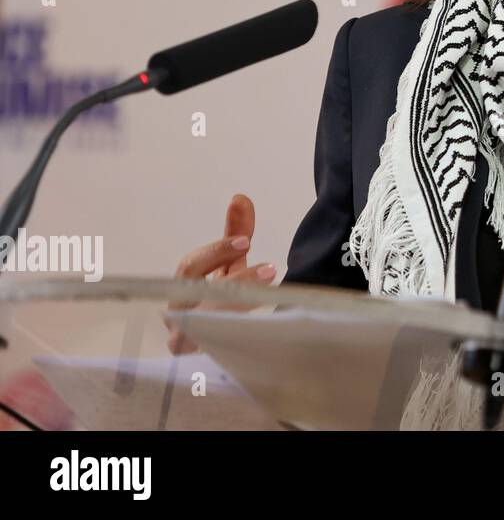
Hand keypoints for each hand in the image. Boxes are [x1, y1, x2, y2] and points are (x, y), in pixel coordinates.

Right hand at [166, 194, 276, 354]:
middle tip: (269, 269)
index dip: (216, 252)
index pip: (191, 267)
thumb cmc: (218, 300)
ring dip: (237, 304)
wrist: (214, 349)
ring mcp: (186, 342)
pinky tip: (261, 323)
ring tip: (270, 286)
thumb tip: (240, 199)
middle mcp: (179, 314)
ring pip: (203, 324)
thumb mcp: (228, 267)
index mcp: (184, 289)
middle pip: (194, 295)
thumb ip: (234, 235)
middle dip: (231, 279)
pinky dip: (236, 333)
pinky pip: (216, 347)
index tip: (245, 241)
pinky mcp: (201, 359)